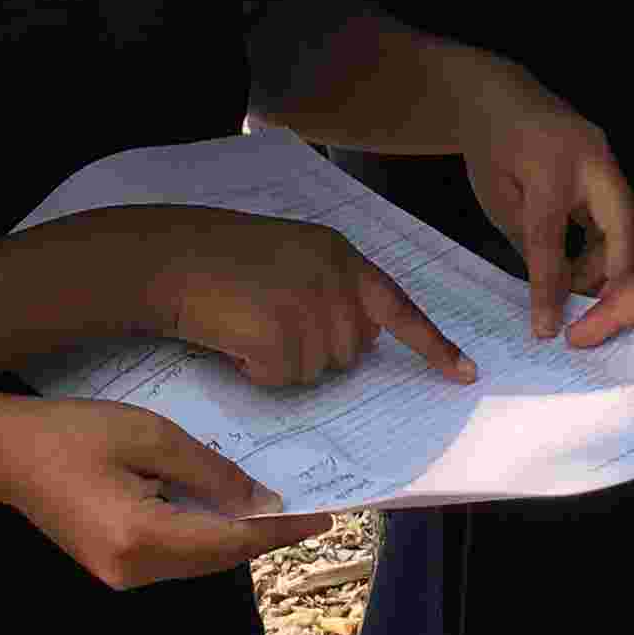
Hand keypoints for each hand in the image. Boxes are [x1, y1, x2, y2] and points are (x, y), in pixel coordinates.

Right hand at [0, 400, 332, 587]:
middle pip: (219, 559)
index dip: (281, 530)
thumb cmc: (70, 433)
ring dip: (237, 537)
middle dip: (265, 535)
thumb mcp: (149, 436)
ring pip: (200, 562)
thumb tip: (262, 501)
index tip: (325, 516)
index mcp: (143, 539)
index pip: (232, 542)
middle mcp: (134, 572)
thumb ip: (210, 472)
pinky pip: (176, 557)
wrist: (0, 452)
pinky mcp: (113, 567)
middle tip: (311, 510)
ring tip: (279, 508)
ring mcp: (120, 576)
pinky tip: (227, 510)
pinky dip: (207, 536)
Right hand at [138, 214, 473, 393]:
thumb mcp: (291, 254)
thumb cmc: (219, 256)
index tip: (464, 374)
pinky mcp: (283, 340)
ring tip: (245, 321)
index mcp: (341, 256)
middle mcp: (337, 282)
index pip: (400, 307)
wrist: (169, 256)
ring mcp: (312, 311)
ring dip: (280, 361)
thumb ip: (331, 286)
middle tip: (265, 317)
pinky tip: (233, 336)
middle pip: (351, 352)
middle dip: (312, 349)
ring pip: (316, 372)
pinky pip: (281, 380)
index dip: (433, 345)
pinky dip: (255, 370)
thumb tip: (359, 336)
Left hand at [450, 56, 633, 338]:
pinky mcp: (609, 166)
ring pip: (626, 224)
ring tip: (581, 296)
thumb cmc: (489, 142)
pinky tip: (585, 268)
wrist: (498, 91)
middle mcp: (591, 159)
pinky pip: (617, 213)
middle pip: (621, 230)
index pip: (552, 239)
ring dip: (610, 263)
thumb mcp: (495, 196)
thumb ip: (526, 243)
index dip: (551, 287)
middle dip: (615, 277)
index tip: (548, 328)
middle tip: (595, 318)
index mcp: (548, 165)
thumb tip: (548, 295)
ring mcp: (607, 159)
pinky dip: (606, 244)